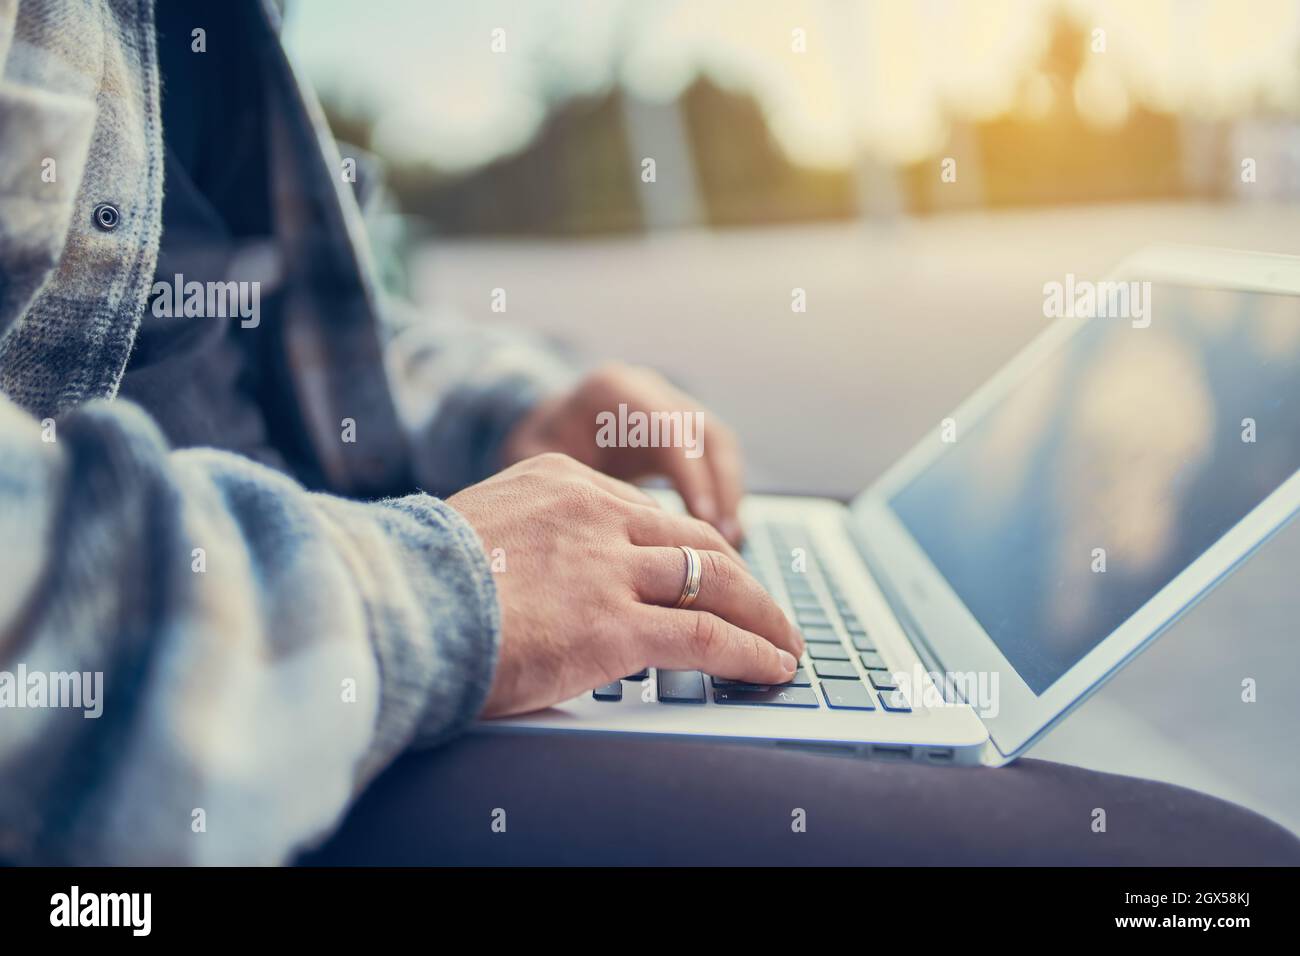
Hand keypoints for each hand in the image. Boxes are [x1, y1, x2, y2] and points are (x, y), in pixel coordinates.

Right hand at [447, 453, 803, 717]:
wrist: (393, 607)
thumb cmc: (418, 585)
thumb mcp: (480, 531)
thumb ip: (529, 541)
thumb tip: (545, 580)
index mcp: (563, 483)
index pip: (651, 516)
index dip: (690, 553)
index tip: (710, 578)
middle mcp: (595, 514)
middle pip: (695, 540)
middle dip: (741, 580)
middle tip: (767, 611)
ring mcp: (609, 566)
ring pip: (714, 581)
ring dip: (762, 616)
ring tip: (786, 644)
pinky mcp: (615, 623)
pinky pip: (707, 635)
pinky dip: (750, 651)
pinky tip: (772, 667)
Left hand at [502, 363, 745, 544]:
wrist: (538, 429)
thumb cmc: (530, 451)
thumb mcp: (533, 462)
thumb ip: (565, 487)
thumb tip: (606, 531)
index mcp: (612, 390)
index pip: (668, 429)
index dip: (691, 476)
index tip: (703, 522)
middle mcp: (648, 389)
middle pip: (705, 431)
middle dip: (722, 486)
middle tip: (726, 539)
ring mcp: (668, 405)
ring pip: (718, 445)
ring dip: (730, 492)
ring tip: (732, 543)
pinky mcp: (680, 429)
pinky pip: (713, 459)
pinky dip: (721, 495)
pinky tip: (720, 536)